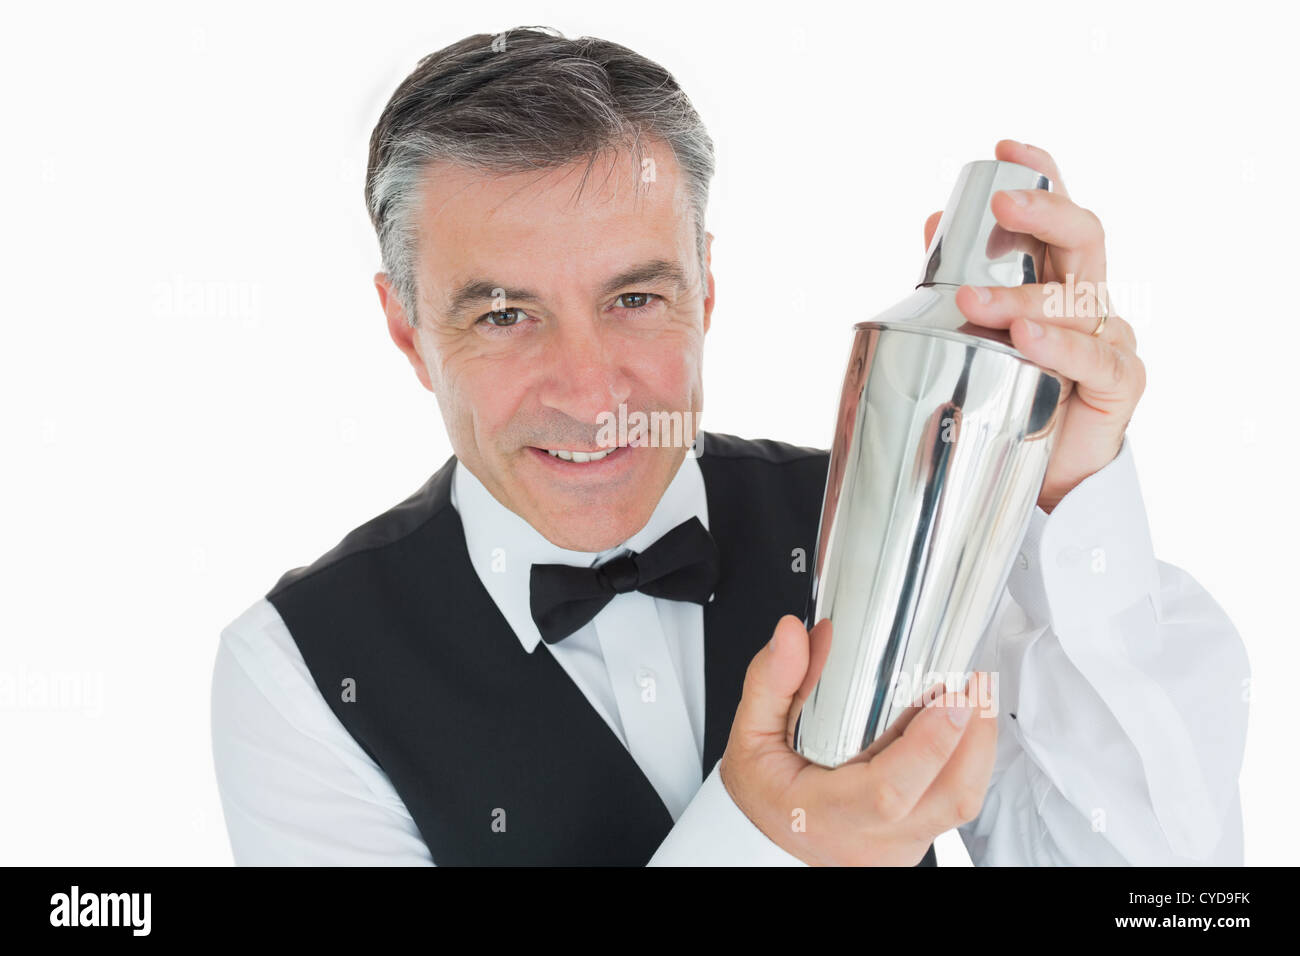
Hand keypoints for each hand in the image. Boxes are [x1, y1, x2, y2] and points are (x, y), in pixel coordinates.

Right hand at [718, 615, 997, 865]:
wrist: (774, 832)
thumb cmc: (766, 788)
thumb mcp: (750, 735)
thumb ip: (770, 682)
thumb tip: (793, 634)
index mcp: (823, 814)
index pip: (889, 793)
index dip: (928, 747)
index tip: (951, 698)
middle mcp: (870, 840)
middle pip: (948, 799)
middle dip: (974, 737)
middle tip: (976, 684)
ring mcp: (900, 844)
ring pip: (961, 802)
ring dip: (979, 746)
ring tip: (978, 695)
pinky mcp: (918, 837)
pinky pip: (955, 802)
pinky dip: (968, 759)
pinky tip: (963, 722)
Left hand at [923, 140, 1144, 512]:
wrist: (1039, 471)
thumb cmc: (1008, 391)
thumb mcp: (976, 330)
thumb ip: (960, 279)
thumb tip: (932, 223)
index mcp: (1057, 276)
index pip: (1058, 212)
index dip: (1042, 172)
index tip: (1006, 145)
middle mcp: (1088, 297)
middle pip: (1082, 238)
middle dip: (1044, 212)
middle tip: (1003, 201)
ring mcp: (1108, 337)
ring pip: (1074, 301)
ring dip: (1021, 297)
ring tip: (973, 301)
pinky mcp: (1120, 382)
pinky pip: (1093, 357)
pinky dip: (1057, 346)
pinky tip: (1027, 339)